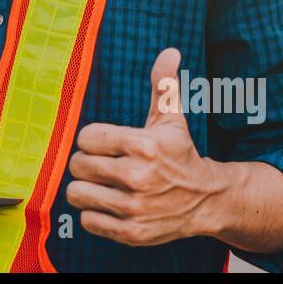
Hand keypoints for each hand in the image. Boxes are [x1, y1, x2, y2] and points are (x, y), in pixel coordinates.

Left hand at [65, 47, 227, 246]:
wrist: (205, 200)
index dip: (92, 139)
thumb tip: (169, 51)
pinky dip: (94, 214)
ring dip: (86, 189)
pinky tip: (110, 204)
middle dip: (86, 163)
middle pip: (78, 164)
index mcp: (142, 145)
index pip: (86, 137)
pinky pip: (87, 221)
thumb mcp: (171, 119)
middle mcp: (136, 177)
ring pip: (77, 193)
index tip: (106, 143)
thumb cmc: (180, 154)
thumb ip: (163, 85)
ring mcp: (133, 208)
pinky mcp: (130, 233)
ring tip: (102, 184)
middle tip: (103, 165)